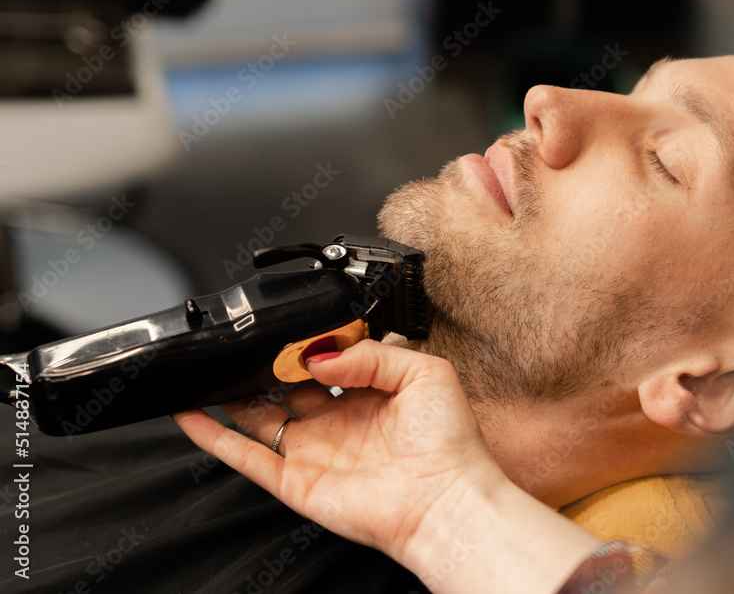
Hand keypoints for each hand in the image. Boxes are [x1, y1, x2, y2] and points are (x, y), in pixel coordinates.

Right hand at [174, 339, 601, 592]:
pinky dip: (213, 436)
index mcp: (369, 396)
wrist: (445, 500)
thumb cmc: (449, 443)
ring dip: (231, 395)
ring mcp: (314, 452)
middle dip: (263, 366)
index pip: (325, 362)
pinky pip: (244, 456)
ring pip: (259, 418)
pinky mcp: (295, 481)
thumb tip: (319, 355)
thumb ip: (371, 353)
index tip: (287, 327)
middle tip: (243, 344)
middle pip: (286, 388)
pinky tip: (190, 412)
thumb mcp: (424, 371)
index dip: (304, 345)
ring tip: (204, 369)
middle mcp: (338, 423)